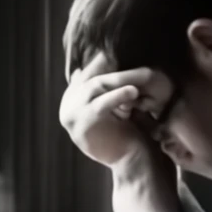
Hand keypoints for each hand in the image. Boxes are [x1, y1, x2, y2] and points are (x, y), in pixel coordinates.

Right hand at [58, 51, 157, 168]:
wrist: (130, 161)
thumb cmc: (126, 130)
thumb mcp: (113, 103)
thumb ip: (103, 85)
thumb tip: (102, 55)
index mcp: (72, 98)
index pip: (88, 71)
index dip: (106, 60)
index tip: (125, 49)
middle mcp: (67, 105)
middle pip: (93, 76)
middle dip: (116, 66)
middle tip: (137, 56)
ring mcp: (71, 115)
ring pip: (97, 86)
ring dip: (122, 78)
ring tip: (144, 74)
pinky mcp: (82, 124)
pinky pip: (101, 104)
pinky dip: (118, 95)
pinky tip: (133, 91)